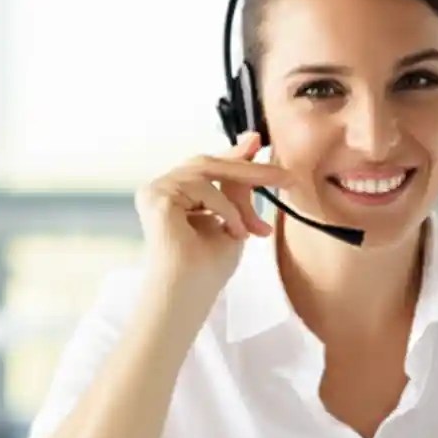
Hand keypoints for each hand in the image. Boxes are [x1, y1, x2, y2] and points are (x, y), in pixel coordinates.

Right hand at [133, 131, 291, 291]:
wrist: (189, 296)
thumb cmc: (207, 270)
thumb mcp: (234, 221)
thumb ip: (238, 189)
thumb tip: (252, 147)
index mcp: (179, 195)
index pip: (208, 167)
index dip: (233, 154)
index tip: (256, 140)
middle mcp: (163, 189)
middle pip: (208, 163)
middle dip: (246, 165)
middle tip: (281, 173)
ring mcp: (156, 191)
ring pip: (207, 172)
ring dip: (237, 201)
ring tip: (250, 229)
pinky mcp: (156, 197)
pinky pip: (202, 186)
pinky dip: (225, 208)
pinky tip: (233, 232)